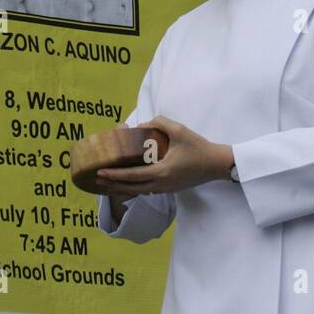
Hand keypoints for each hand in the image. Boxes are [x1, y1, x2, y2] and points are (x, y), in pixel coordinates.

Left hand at [97, 116, 232, 197]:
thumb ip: (159, 123)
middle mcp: (161, 184)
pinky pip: (146, 190)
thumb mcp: (179, 130)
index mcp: (162, 172)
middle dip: (112, 184)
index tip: (99, 171)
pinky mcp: (169, 188)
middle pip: (131, 188)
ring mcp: (165, 188)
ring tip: (107, 182)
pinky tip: (127, 182)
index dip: (114, 174)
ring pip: (138, 191)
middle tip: (96, 178)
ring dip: (121, 187)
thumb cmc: (198, 147)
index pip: (132, 176)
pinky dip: (133, 187)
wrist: (216, 165)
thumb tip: (140, 126)